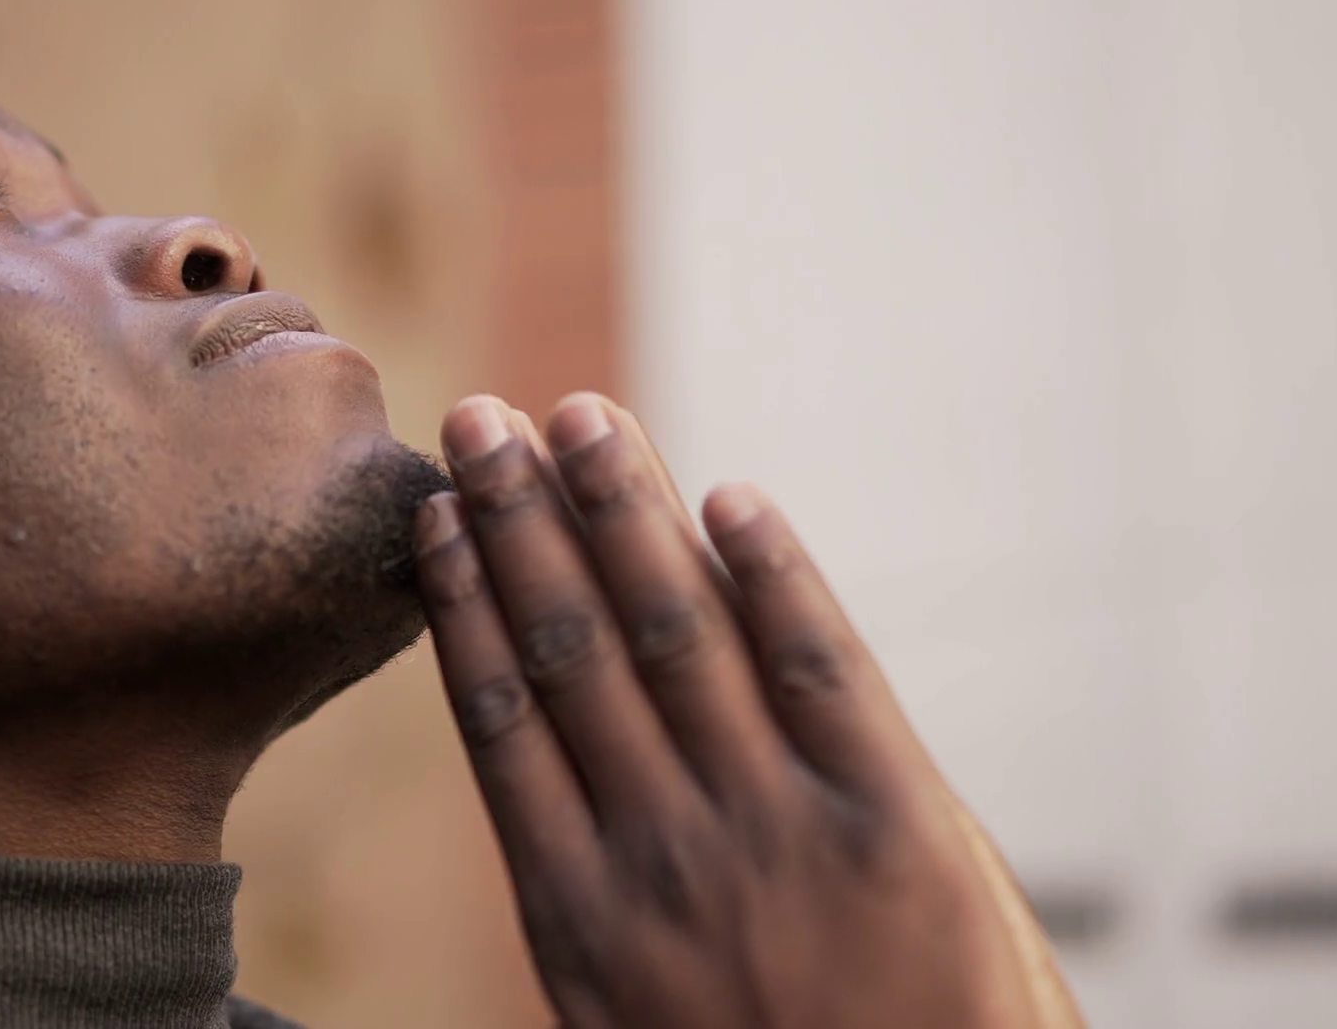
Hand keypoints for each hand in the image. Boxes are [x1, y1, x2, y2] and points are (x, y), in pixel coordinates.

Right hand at [414, 393, 1083, 1028]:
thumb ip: (593, 908)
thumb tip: (542, 780)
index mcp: (579, 918)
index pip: (503, 719)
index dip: (466, 603)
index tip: (438, 517)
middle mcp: (663, 854)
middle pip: (572, 649)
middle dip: (521, 522)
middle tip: (480, 417)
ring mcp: (779, 831)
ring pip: (676, 633)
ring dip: (621, 511)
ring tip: (580, 417)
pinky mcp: (898, 822)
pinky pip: (820, 668)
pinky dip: (773, 575)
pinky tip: (729, 500)